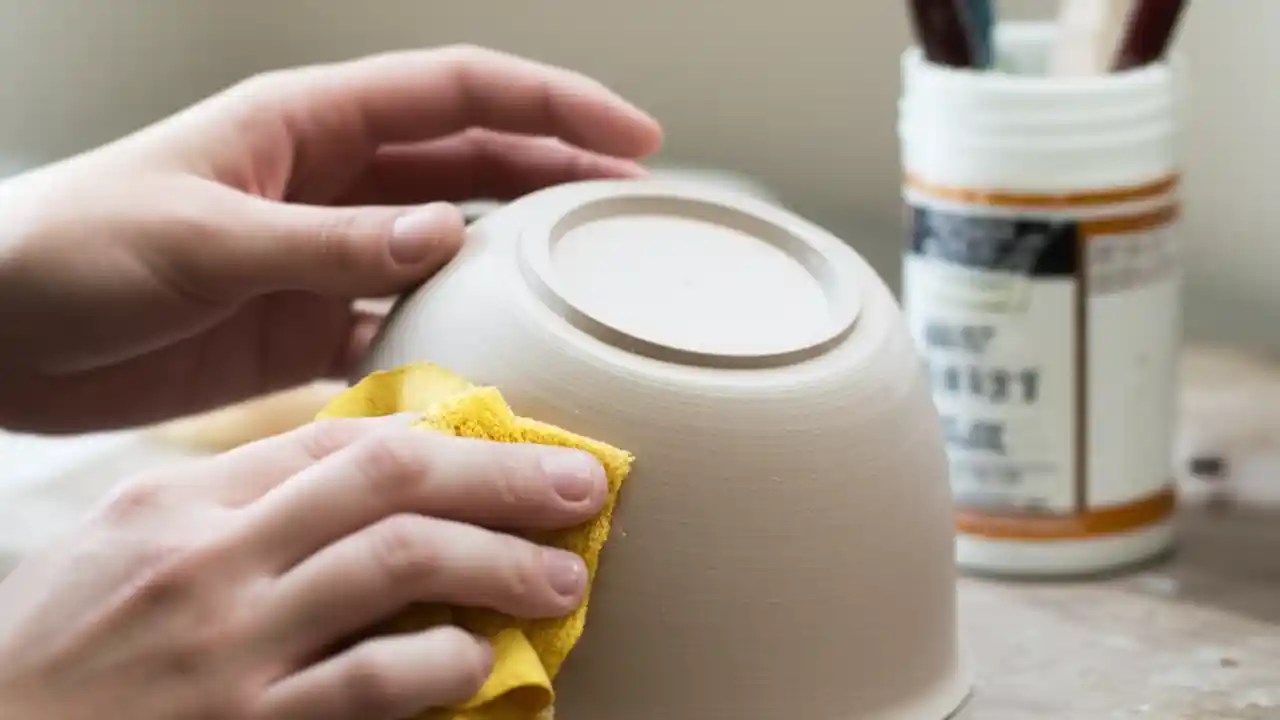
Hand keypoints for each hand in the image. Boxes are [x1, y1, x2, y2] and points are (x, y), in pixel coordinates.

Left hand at [0, 46, 661, 431]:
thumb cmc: (69, 251)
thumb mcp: (201, 239)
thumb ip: (327, 243)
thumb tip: (450, 236)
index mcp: (307, 125)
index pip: (457, 93)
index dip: (553, 104)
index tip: (632, 136)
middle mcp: (330, 181)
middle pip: (473, 161)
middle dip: (558, 171)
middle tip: (636, 205)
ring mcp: (325, 254)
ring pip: (449, 244)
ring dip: (517, 259)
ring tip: (587, 286)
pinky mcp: (306, 324)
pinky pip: (405, 324)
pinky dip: (454, 340)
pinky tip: (499, 362)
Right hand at [0, 415, 608, 718]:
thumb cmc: (63, 657)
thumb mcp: (127, 552)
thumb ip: (236, 511)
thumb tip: (362, 485)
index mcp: (182, 499)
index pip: (338, 437)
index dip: (445, 436)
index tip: (512, 443)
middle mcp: (209, 553)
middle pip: (388, 477)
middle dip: (501, 476)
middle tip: (581, 486)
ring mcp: (227, 640)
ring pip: (398, 560)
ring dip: (499, 564)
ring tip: (560, 579)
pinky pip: (373, 680)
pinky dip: (442, 664)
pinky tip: (478, 663)